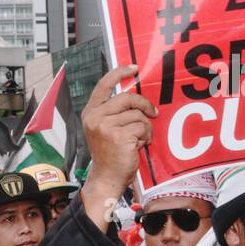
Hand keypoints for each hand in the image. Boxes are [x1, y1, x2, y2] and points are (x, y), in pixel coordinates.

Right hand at [80, 65, 156, 209]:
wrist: (106, 178)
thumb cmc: (109, 153)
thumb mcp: (104, 128)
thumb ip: (114, 112)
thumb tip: (137, 97)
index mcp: (90, 112)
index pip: (104, 85)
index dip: (120, 73)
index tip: (134, 68)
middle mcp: (95, 117)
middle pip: (128, 98)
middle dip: (144, 105)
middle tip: (154, 113)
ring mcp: (105, 126)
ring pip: (138, 115)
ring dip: (145, 127)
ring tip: (140, 138)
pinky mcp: (118, 136)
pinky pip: (142, 128)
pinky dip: (146, 136)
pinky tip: (139, 145)